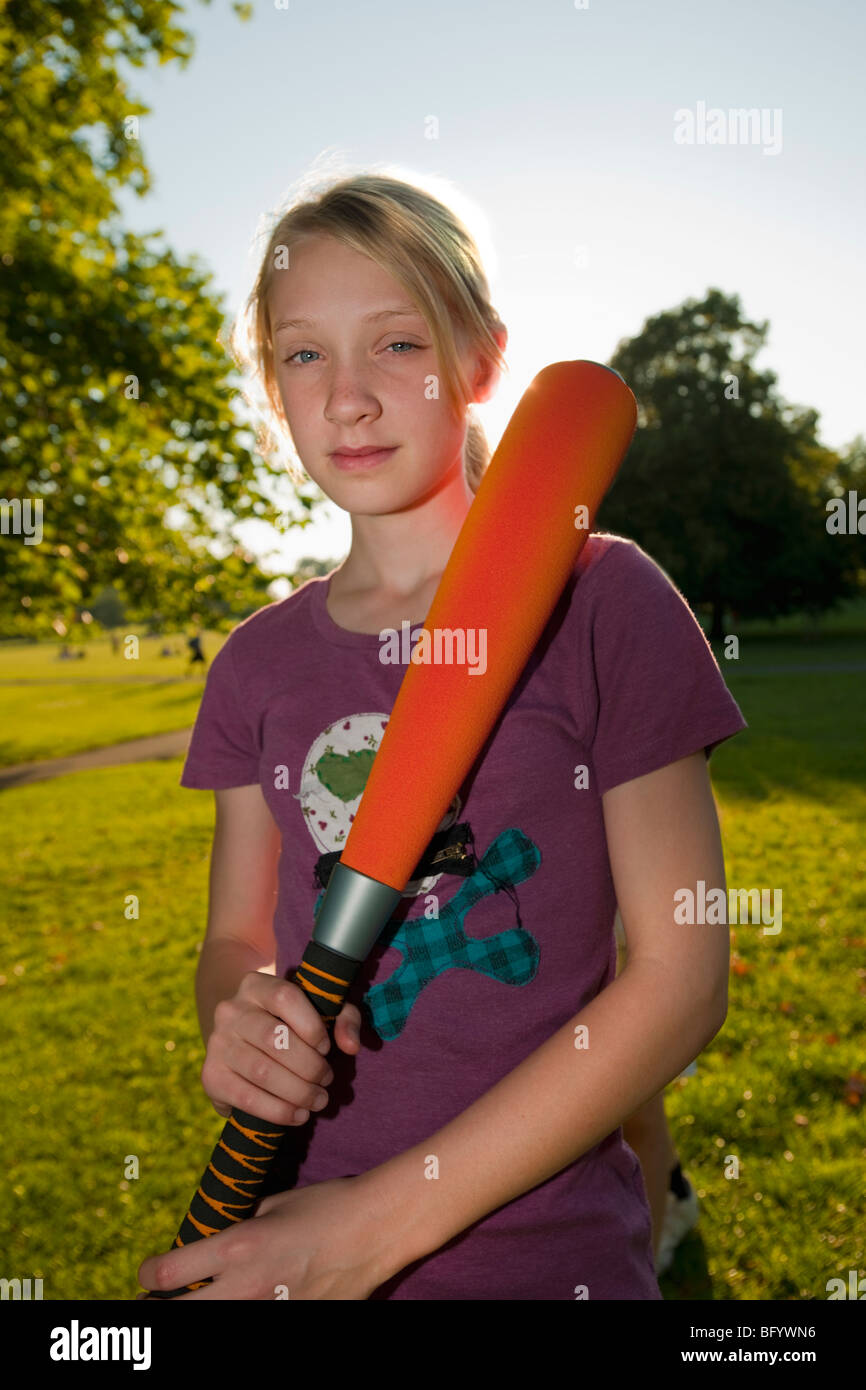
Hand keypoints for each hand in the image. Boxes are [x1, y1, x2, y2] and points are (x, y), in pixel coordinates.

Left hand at [136, 1175, 392, 1299]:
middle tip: (155, 1305)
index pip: (166, 1275)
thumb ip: (238, 1228)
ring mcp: (270, 1312)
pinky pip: (253, 1324)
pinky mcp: (292, 1323)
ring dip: (202, 1312)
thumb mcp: (273, 1206)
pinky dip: (242, 1313)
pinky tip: (245, 1303)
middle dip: (158, 1310)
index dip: (145, 1276)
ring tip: (200, 1301)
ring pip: (213, 1325)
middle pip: (178, 1315)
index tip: (146, 1274)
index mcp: (237, 1248)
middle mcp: (246, 1287)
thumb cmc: (326, 1206)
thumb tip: (215, 1240)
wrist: (377, 1230)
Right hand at [202, 970, 362, 1125]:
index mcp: (255, 986)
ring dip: (298, 1092)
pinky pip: (246, 1098)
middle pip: (274, 1039)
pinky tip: (298, 1115)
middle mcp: (230, 1010)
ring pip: (262, 1071)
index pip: (284, 996)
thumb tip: (351, 1046)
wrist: (242, 1039)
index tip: (327, 1047)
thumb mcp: (319, 1009)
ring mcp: (217, 1043)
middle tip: (327, 1080)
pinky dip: (278, 1111)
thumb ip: (344, 1019)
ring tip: (318, 1100)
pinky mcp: (211, 1075)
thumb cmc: (290, 1023)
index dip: (311, 1024)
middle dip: (310, 1066)